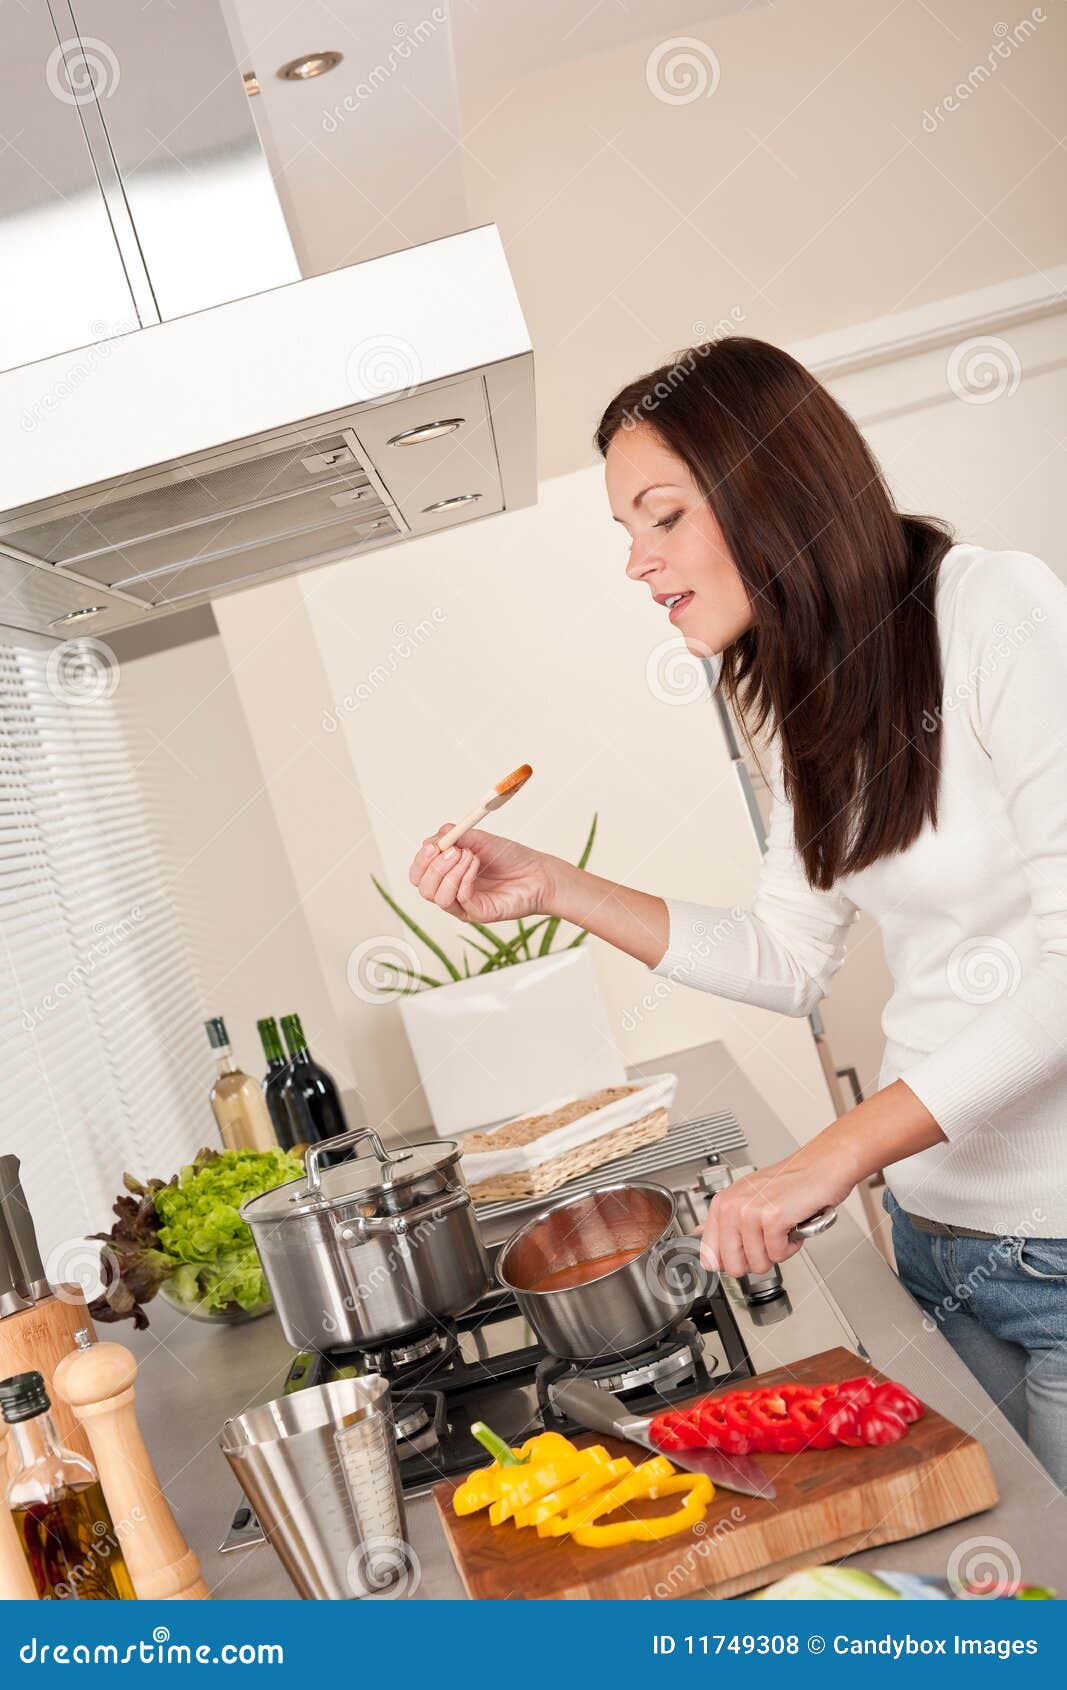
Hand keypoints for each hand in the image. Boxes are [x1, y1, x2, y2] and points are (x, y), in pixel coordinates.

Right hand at [407, 826, 557, 924]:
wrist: (538, 872)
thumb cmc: (511, 857)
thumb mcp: (478, 839)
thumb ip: (453, 837)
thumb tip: (430, 841)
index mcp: (448, 873)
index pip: (419, 873)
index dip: (421, 860)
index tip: (432, 845)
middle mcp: (452, 891)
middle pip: (423, 887)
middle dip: (433, 867)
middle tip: (452, 851)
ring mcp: (464, 904)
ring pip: (437, 896)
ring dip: (450, 872)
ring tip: (471, 856)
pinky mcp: (478, 913)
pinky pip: (460, 899)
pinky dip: (464, 879)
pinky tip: (477, 865)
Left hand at [700, 1147, 853, 1276]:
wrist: (821, 1166)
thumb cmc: (790, 1183)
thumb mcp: (748, 1197)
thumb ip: (724, 1219)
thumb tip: (700, 1234)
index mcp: (723, 1203)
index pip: (709, 1254)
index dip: (731, 1262)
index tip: (744, 1254)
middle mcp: (732, 1206)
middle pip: (732, 1266)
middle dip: (756, 1261)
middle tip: (768, 1240)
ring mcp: (751, 1211)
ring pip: (758, 1263)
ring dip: (777, 1252)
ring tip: (783, 1228)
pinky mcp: (773, 1217)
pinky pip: (778, 1255)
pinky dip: (791, 1247)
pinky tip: (793, 1226)